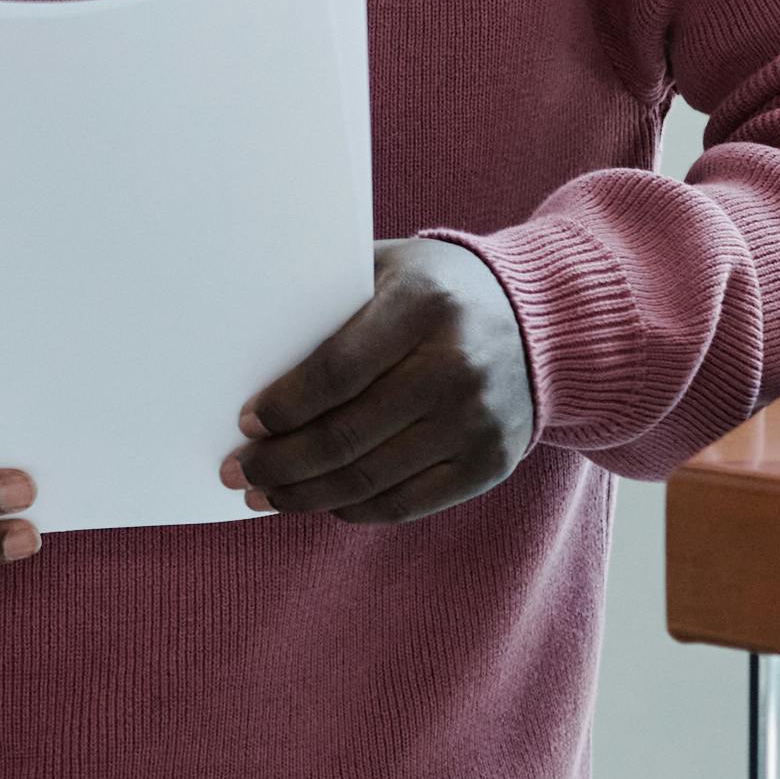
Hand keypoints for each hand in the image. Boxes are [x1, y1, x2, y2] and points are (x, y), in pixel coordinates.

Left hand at [226, 240, 537, 525]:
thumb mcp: (390, 270)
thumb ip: (331, 301)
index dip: (284, 406)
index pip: (336, 371)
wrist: (542, 320)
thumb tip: (247, 352)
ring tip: (265, 494)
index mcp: (423, 305)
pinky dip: (353, 509)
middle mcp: (456, 365)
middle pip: (346, 435)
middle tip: (237, 472)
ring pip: (369, 479)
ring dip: (304, 495)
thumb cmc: (438, 291)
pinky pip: (406, 503)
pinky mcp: (490, 463)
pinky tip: (321, 501)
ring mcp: (477, 421)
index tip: (246, 423)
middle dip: (279, 463)